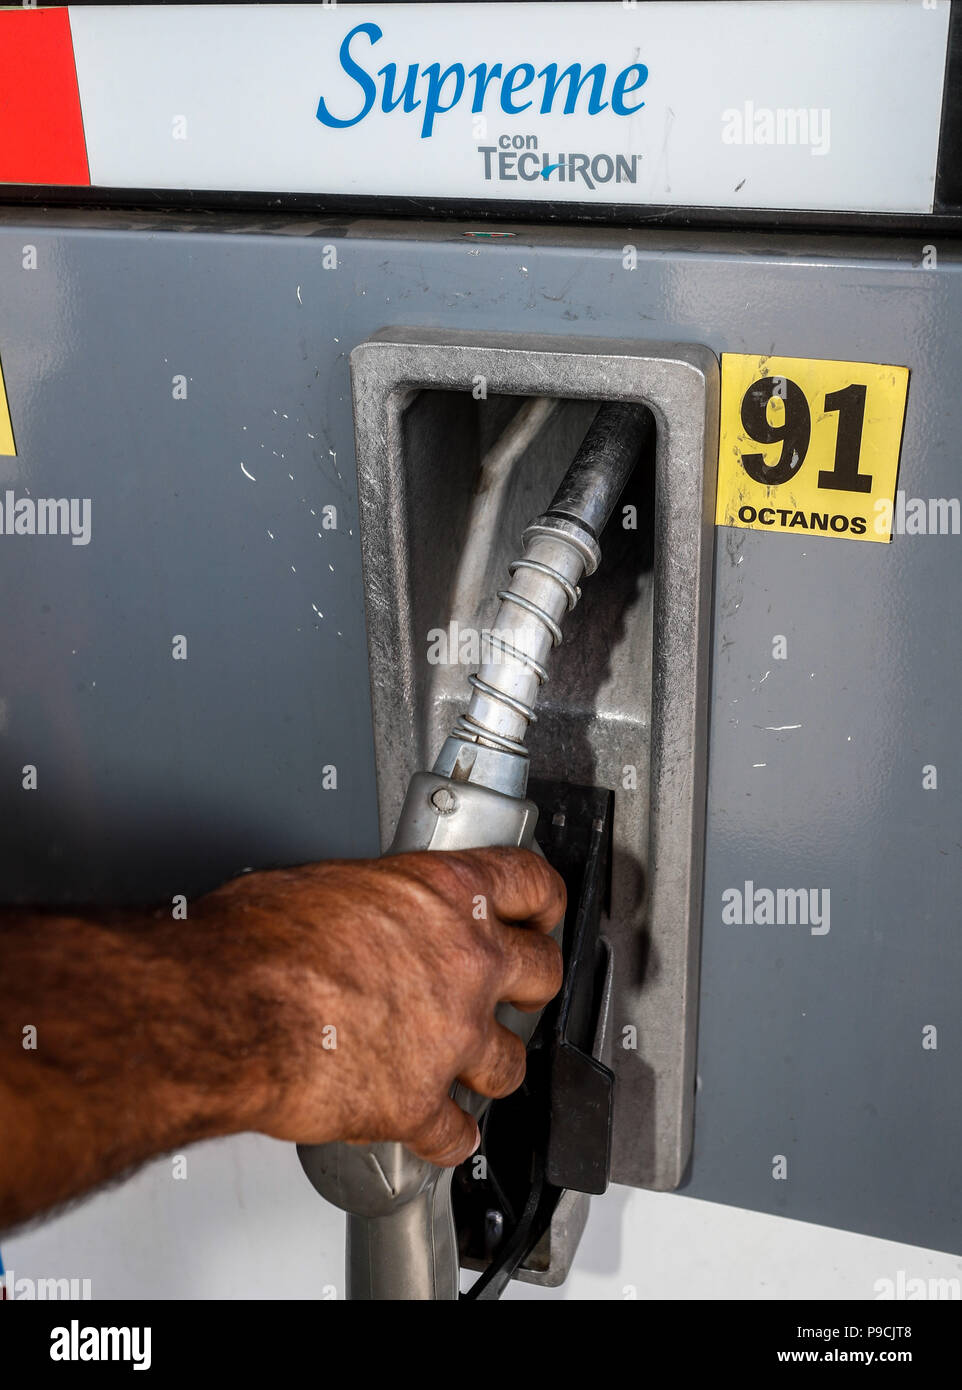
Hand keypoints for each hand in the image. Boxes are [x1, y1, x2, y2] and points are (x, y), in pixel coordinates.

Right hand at [200, 848, 564, 1165]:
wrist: (224, 1009)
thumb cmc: (257, 943)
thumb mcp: (326, 883)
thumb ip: (375, 900)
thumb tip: (366, 911)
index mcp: (446, 895)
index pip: (531, 886)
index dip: (543, 902)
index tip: (541, 914)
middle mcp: (465, 964)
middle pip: (542, 975)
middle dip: (531, 987)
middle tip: (517, 992)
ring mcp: (449, 1037)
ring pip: (510, 1065)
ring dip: (490, 1069)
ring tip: (469, 1068)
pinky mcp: (417, 1105)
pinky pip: (455, 1135)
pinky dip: (445, 1139)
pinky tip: (436, 1134)